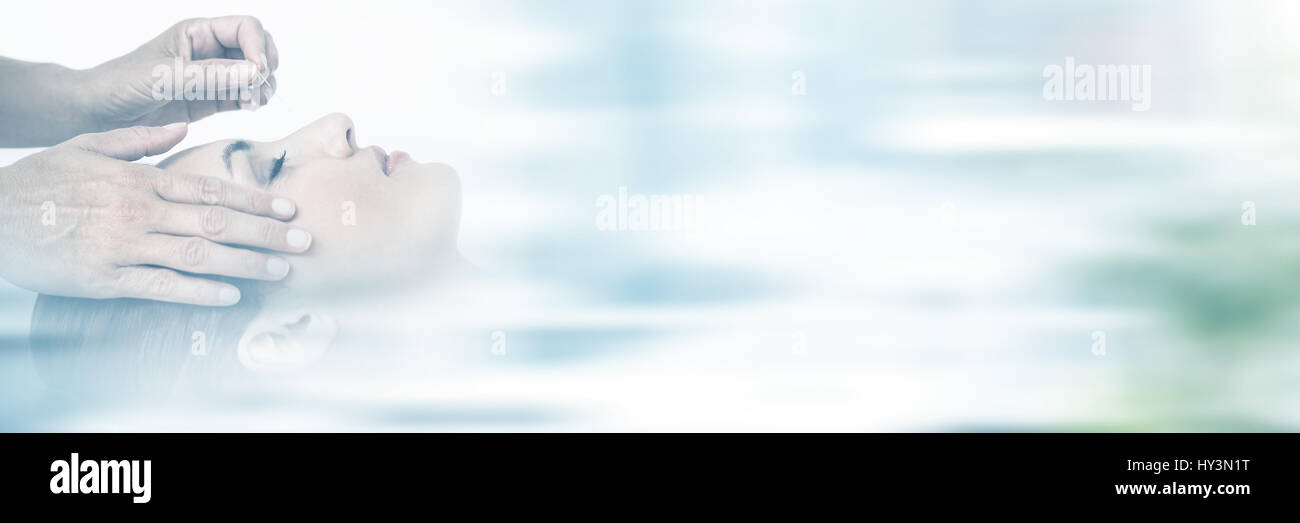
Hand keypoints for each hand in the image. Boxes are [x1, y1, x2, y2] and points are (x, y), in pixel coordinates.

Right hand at [0, 123, 311, 305]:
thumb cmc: (40, 182)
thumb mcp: (86, 147)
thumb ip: (137, 141)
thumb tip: (181, 129)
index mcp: (138, 180)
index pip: (209, 190)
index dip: (254, 200)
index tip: (287, 209)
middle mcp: (138, 211)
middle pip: (215, 222)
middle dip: (265, 232)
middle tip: (302, 242)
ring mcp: (122, 245)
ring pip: (197, 254)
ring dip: (245, 263)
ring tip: (280, 271)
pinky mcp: (105, 279)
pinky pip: (161, 286)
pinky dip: (200, 291)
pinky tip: (231, 295)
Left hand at [77, 15, 279, 130]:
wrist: (101, 112)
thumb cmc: (122, 84)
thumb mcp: (164, 76)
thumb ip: (210, 75)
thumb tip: (253, 73)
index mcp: (197, 32)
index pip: (245, 27)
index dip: (258, 46)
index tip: (258, 72)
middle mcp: (210, 49)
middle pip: (257, 46)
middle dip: (265, 66)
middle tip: (260, 88)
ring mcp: (214, 75)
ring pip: (256, 72)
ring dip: (264, 86)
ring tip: (254, 102)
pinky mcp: (214, 98)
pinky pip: (246, 93)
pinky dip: (255, 99)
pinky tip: (249, 107)